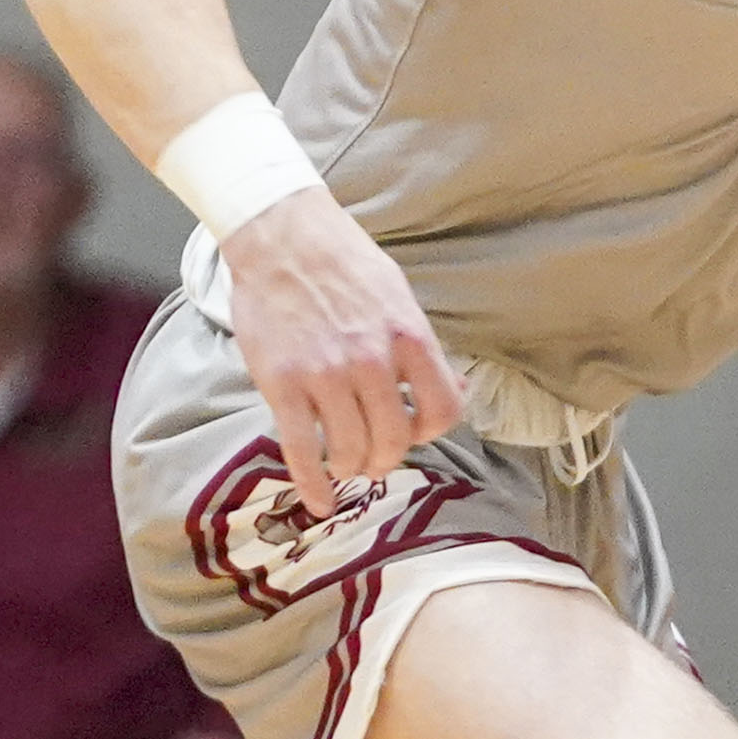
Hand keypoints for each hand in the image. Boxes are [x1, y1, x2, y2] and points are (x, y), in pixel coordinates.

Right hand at [221, 185, 466, 513]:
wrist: (281, 237)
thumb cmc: (344, 264)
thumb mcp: (400, 297)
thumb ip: (422, 348)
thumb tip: (456, 388)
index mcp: (408, 337)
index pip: (443, 409)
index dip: (433, 430)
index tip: (417, 430)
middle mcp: (371, 360)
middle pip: (396, 439)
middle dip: (388, 456)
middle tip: (377, 456)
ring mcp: (325, 374)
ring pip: (352, 449)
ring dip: (353, 467)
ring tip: (348, 464)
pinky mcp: (282, 384)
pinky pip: (301, 448)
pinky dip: (312, 483)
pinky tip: (320, 501)